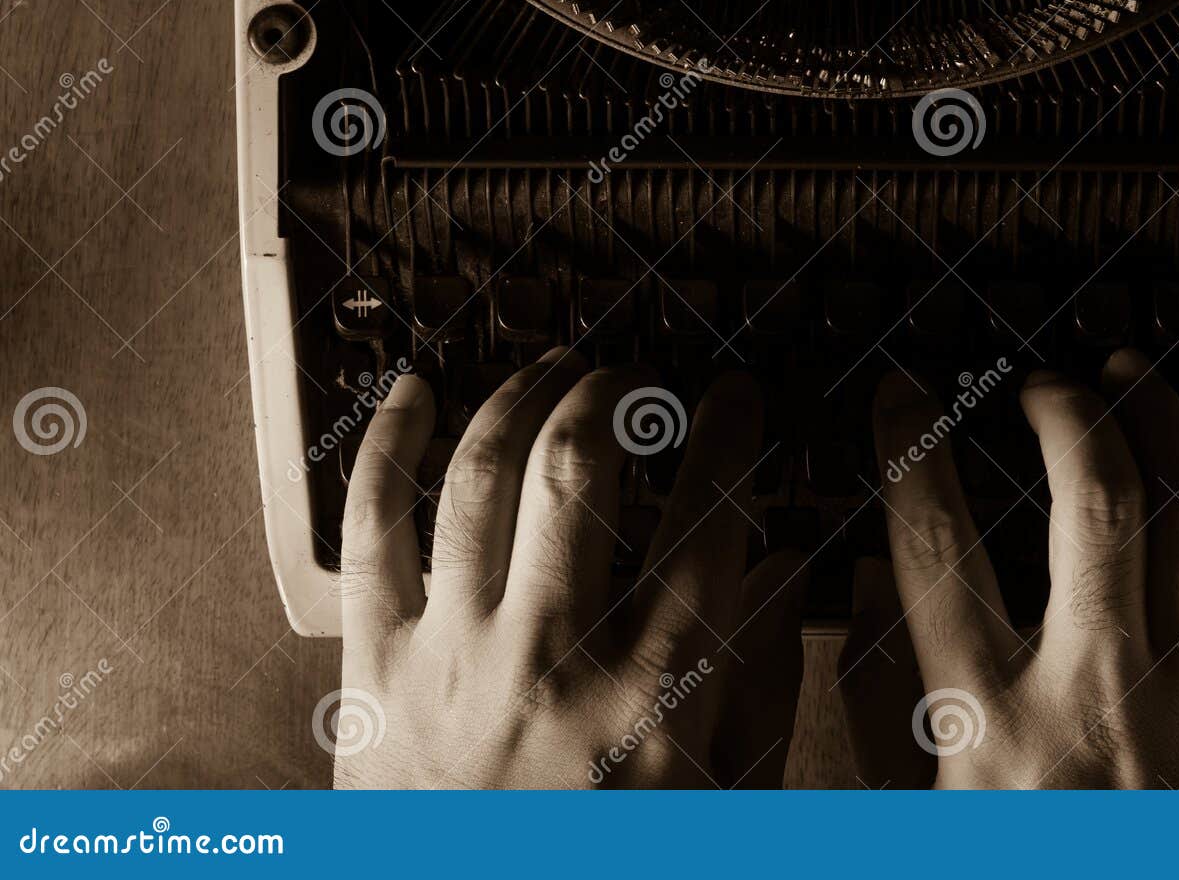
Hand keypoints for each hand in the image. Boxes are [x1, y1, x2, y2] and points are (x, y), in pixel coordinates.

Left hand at [332, 350, 806, 787]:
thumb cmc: (611, 865)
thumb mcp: (721, 799)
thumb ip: (764, 682)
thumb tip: (786, 573)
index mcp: (652, 695)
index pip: (707, 517)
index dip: (731, 434)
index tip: (738, 399)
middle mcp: (550, 658)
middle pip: (580, 469)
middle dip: (613, 394)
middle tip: (633, 378)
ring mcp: (453, 658)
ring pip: (479, 478)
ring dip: (520, 399)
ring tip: (553, 371)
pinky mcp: (374, 670)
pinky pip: (370, 530)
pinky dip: (386, 446)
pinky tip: (409, 390)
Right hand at [842, 348, 1178, 787]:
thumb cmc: (1029, 868)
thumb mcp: (925, 809)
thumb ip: (883, 706)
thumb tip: (864, 589)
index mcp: (990, 729)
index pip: (934, 546)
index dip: (907, 449)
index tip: (900, 398)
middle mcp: (1097, 697)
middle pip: (1091, 501)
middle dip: (1065, 412)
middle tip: (1043, 384)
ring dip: (1160, 420)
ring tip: (1130, 376)